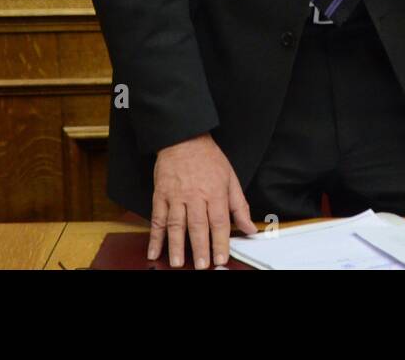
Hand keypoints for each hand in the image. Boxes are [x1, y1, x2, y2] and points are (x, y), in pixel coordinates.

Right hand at [148, 133, 255, 267]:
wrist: (184, 139)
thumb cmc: (209, 159)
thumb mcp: (230, 179)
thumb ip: (239, 206)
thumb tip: (250, 228)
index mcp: (215, 192)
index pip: (219, 221)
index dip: (220, 242)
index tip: (221, 258)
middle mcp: (195, 195)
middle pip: (198, 225)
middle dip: (200, 248)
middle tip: (201, 265)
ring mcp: (176, 196)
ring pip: (176, 224)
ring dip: (176, 245)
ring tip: (177, 262)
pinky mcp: (160, 195)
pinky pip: (157, 218)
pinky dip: (155, 236)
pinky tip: (154, 250)